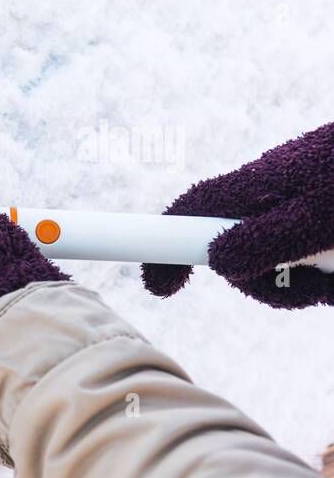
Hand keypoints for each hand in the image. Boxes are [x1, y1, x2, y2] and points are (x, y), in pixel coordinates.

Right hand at [142, 122, 333, 307]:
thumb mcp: (316, 217)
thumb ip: (263, 241)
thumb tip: (216, 261)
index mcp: (255, 187)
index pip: (189, 212)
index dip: (164, 248)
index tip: (161, 287)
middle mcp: (271, 196)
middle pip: (238, 251)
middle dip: (270, 282)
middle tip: (314, 290)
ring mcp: (300, 207)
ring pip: (283, 260)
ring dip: (314, 282)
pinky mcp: (324, 218)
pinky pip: (316, 257)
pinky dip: (332, 273)